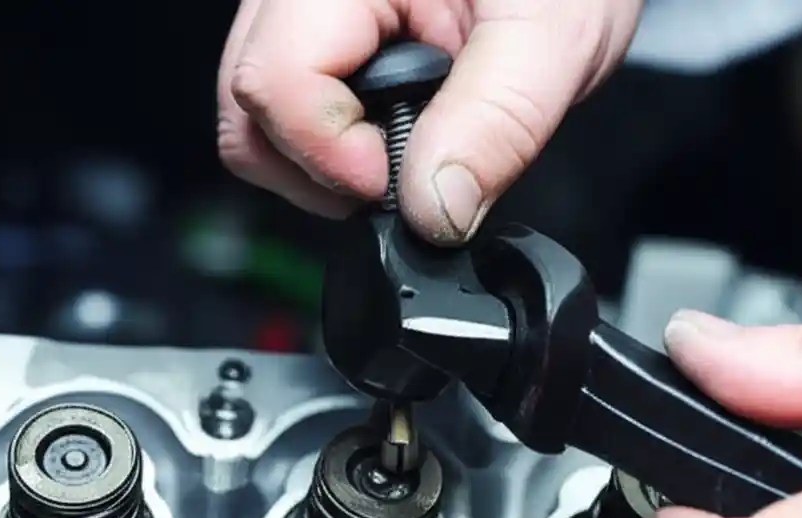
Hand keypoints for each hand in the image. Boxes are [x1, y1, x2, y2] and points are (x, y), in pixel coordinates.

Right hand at [216, 0, 641, 244]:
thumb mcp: (555, 36)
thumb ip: (495, 123)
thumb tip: (435, 212)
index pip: (273, 83)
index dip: (333, 155)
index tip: (397, 182)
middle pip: (246, 111)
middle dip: (319, 171)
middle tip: (402, 176)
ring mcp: (297, 9)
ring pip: (258, 117)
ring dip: (327, 159)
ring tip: (410, 145)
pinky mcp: (315, 32)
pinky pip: (291, 103)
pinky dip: (337, 138)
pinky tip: (399, 124)